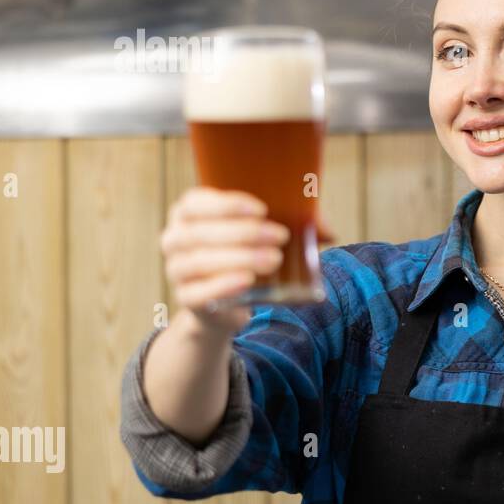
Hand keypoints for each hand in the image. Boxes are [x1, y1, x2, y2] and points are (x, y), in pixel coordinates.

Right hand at [161, 188, 336, 334]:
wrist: (229, 301)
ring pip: (200, 261)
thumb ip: (293, 225)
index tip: (262, 209)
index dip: (228, 204)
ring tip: (274, 259)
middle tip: (280, 236)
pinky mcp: (186, 298)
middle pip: (201, 232)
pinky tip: (247, 282)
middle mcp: (175, 238)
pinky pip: (198, 292)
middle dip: (244, 233)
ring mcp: (176, 270)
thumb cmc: (247, 254)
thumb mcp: (266, 234)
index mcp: (189, 212)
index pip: (197, 202)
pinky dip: (223, 285)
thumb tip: (328, 230)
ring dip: (239, 258)